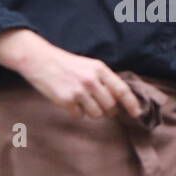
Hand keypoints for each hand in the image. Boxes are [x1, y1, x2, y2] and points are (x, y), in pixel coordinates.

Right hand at [16, 41, 142, 121]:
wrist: (39, 60)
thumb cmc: (65, 64)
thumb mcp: (88, 65)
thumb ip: (103, 79)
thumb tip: (117, 99)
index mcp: (99, 69)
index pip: (121, 90)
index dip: (131, 103)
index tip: (137, 113)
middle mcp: (91, 80)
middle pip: (110, 106)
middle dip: (108, 111)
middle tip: (101, 108)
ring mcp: (78, 91)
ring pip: (96, 113)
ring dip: (91, 112)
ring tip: (82, 102)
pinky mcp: (66, 100)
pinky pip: (79, 115)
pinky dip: (76, 112)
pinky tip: (69, 102)